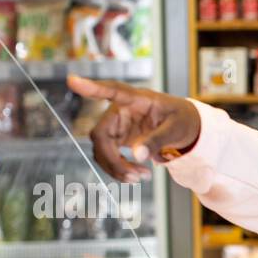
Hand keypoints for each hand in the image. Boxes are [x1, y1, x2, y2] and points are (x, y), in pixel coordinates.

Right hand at [68, 75, 201, 182]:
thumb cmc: (181, 120)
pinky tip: (137, 175)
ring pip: (102, 149)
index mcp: (136, 99)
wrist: (185, 128)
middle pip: (101, 135)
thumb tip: (136, 155)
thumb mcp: (176, 129)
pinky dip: (119, 170)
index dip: (92, 87)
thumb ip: (157, 140)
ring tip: (141, 177)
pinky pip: (109, 157)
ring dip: (116, 168)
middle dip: (113, 159)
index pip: (112, 90)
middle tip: (135, 177)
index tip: (72, 80)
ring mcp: (117, 125)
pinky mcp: (117, 138)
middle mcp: (120, 110)